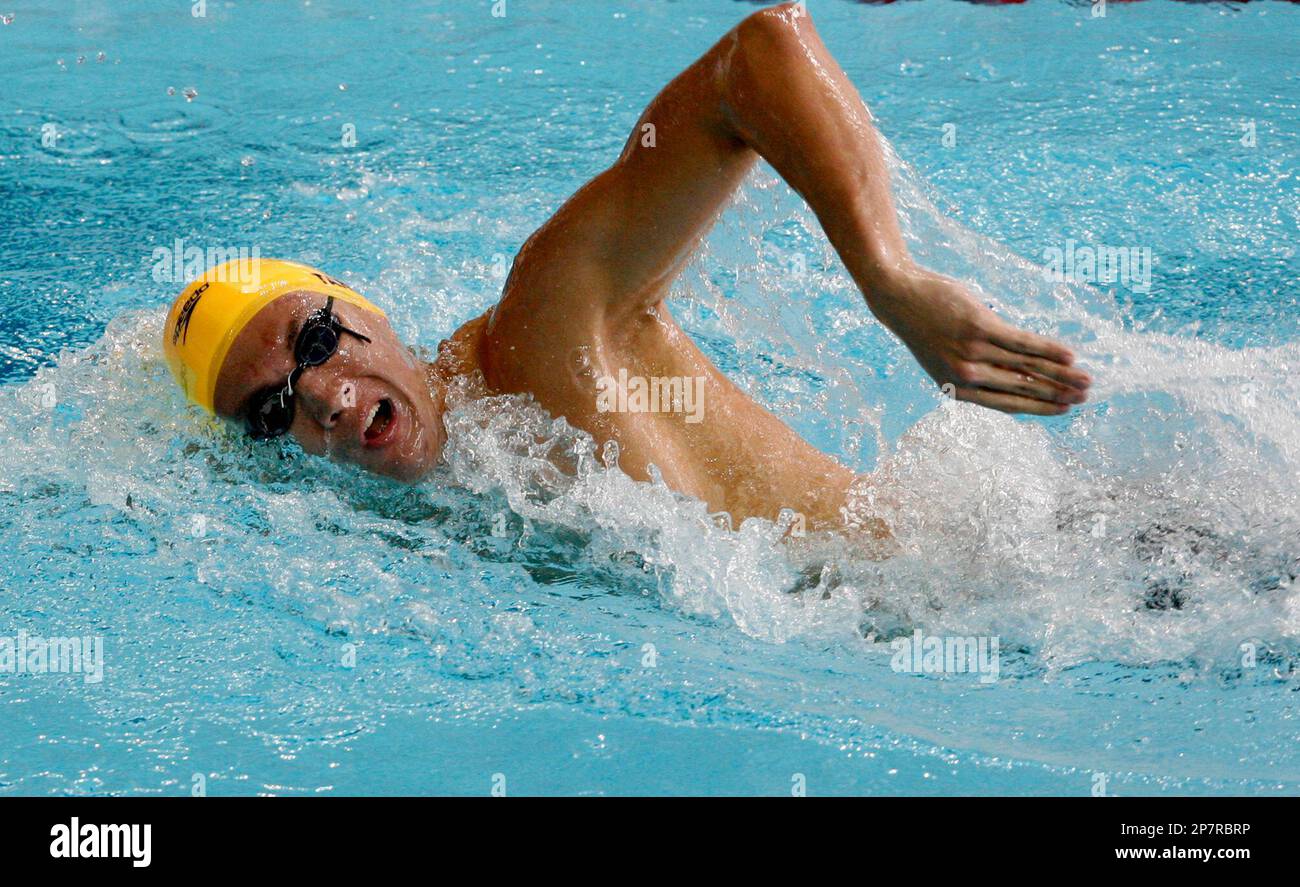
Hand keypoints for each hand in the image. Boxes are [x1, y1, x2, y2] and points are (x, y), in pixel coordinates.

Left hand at [869, 269, 1091, 415]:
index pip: (1007, 404)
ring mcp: (973, 352)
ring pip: (1028, 367)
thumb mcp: (948, 357)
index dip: (1039, 408)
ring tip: (1086, 379)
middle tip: (1084, 397)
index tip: (1063, 410)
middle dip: (1058, 394)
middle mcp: (966, 376)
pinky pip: (1022, 342)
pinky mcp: (980, 328)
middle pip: (1023, 388)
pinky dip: (1048, 349)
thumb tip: (1020, 376)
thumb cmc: (927, 327)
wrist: (899, 298)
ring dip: (1062, 374)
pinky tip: (1070, 354)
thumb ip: (981, 369)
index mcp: (957, 389)